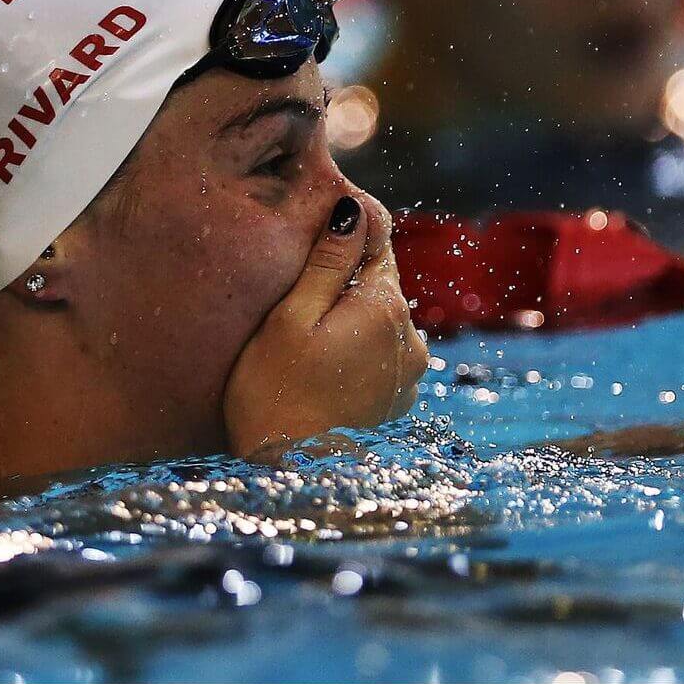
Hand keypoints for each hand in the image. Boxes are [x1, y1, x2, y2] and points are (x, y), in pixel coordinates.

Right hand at [223, 192, 429, 457]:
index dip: (344, 236)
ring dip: (352, 319)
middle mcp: (410, 336)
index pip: (376, 243)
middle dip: (344, 283)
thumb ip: (328, 262)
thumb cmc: (273, 392)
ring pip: (381, 320)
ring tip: (307, 341)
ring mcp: (409, 372)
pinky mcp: (398, 400)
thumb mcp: (290, 317)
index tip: (314, 242)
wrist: (290, 473)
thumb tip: (355, 210)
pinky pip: (382, 355)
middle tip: (296, 303)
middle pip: (378, 283)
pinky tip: (323, 369)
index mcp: (385, 306)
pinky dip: (359, 352)